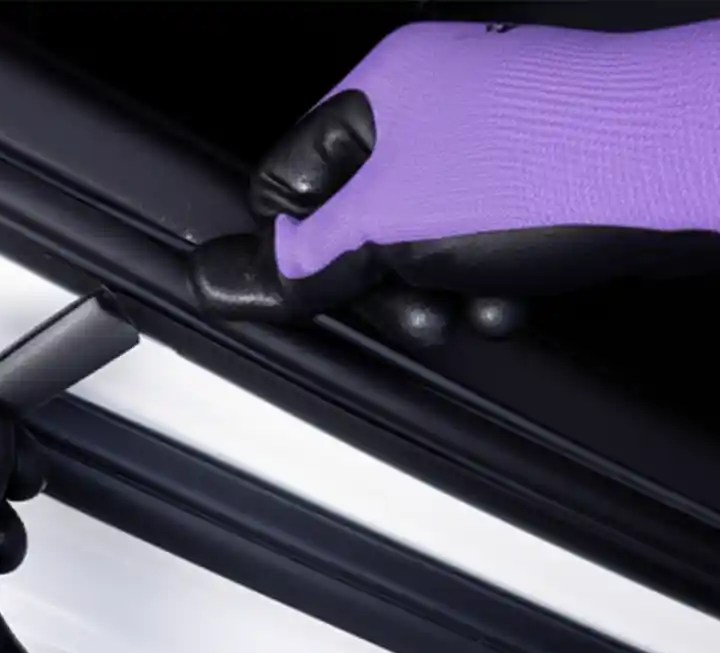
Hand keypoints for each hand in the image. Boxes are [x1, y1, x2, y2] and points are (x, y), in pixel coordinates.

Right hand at [192, 20, 719, 325]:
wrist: (689, 168)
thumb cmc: (550, 169)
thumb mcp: (393, 226)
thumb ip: (307, 257)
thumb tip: (233, 277)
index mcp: (384, 88)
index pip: (289, 178)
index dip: (298, 243)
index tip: (322, 287)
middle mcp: (435, 101)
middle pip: (358, 216)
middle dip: (382, 280)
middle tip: (408, 309)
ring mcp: (492, 135)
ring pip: (423, 236)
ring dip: (440, 289)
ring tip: (470, 305)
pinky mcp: (540, 172)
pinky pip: (482, 236)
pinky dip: (490, 277)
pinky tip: (513, 295)